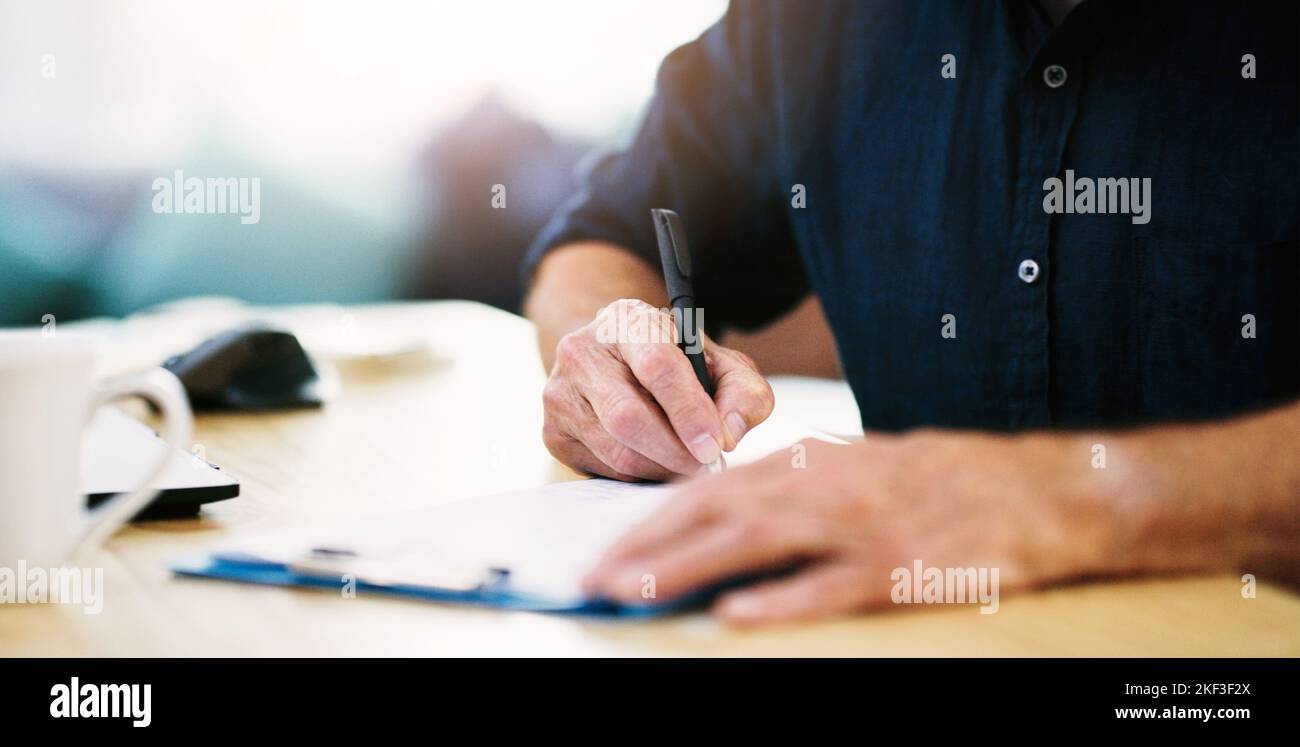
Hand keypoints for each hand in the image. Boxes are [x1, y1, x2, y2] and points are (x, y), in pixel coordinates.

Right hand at [542, 299, 774, 480]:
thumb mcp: (721, 364)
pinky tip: (656, 460)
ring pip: (617, 451)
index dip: (689, 411)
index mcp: (626, 320)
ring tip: (687, 461)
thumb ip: (743, 393)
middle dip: (676, 451)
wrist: (616, 362)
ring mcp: (559, 392)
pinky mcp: (553, 432)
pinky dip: (640, 475)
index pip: (657, 366)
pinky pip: (604, 469)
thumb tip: (729, 432)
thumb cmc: (678, 364)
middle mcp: (581, 350)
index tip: (715, 445)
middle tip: (706, 464)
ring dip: (662, 467)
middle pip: (628, 416)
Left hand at [583, 431, 1124, 624]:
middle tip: (596, 576)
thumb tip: (725, 519)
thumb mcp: (860, 468)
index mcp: (813, 462)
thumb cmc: (941, 480)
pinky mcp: (900, 567)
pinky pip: (831, 585)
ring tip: (636, 589)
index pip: (713, 487)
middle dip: (649, 544)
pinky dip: (781, 600)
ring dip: (689, 566)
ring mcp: (862, 525)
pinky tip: (737, 615)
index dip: (653, 518)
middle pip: (718, 511)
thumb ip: (794, 490)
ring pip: (758, 541)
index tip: (607, 547)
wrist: (1037, 490)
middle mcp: (826, 485)